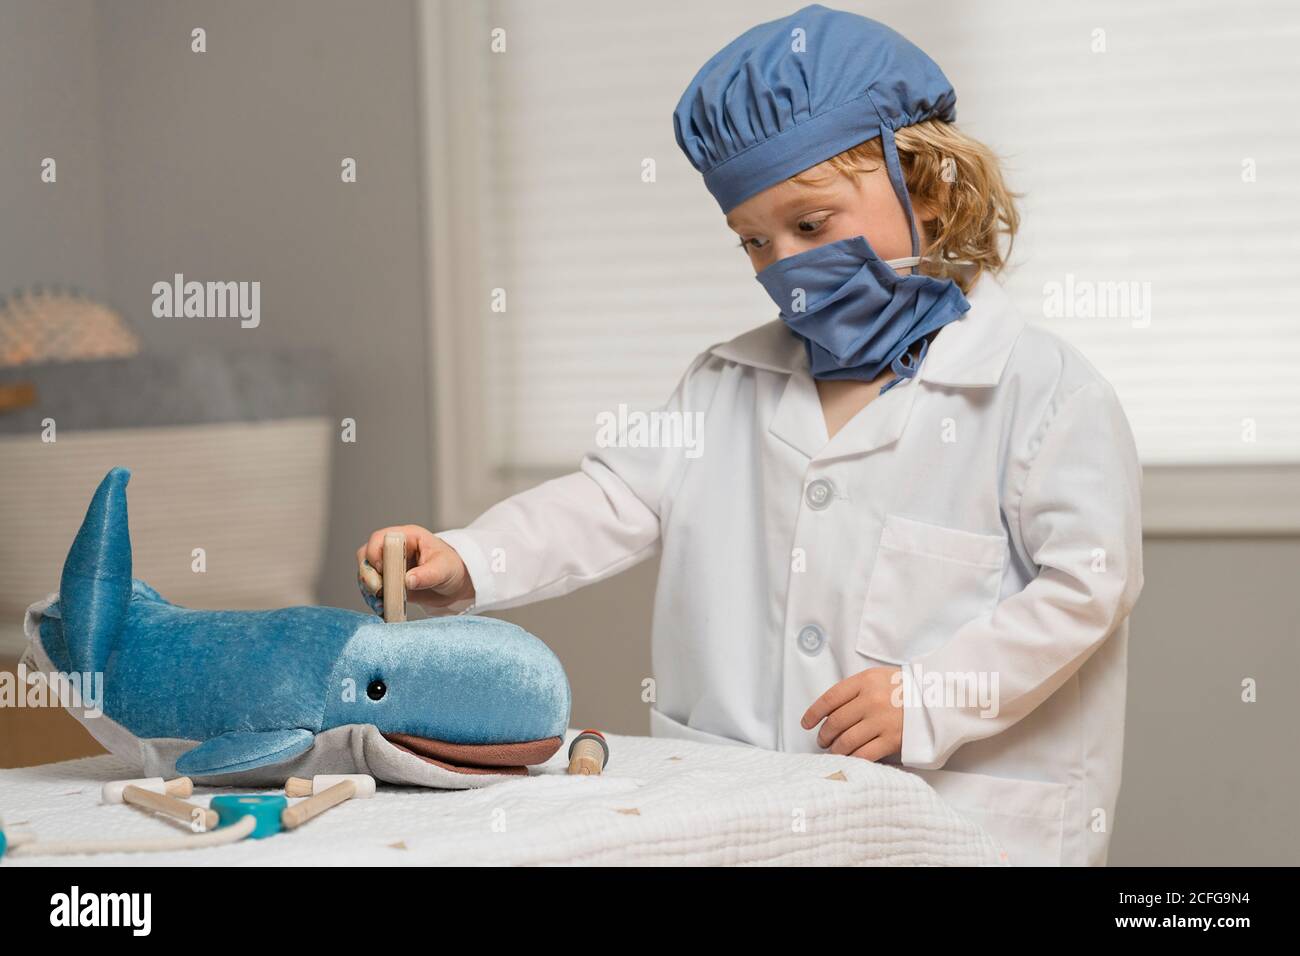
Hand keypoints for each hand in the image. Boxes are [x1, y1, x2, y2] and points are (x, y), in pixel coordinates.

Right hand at [356, 525, 474, 609]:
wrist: (455, 585)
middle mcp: (393, 550)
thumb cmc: (452, 568)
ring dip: (368, 590)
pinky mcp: (388, 583)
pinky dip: (374, 600)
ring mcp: (388, 567)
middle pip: (366, 557)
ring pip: (366, 574)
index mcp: (406, 537)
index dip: (376, 554)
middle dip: (367, 575)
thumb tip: (408, 580)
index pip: (380, 539)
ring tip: (380, 605)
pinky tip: (383, 609)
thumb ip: (427, 574)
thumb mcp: (444, 569)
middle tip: (378, 591)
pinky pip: (372, 590)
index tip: (383, 571)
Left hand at [801, 666, 903, 761]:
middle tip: (822, 740)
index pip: (830, 698)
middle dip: (824, 734)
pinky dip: (853, 759)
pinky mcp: (893, 740)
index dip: (814, 713)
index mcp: (865, 681)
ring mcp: (882, 721)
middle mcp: (871, 700)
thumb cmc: (906, 687)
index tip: (807, 723)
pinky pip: (864, 754)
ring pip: (846, 741)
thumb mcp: (878, 677)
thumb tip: (831, 710)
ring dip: (835, 749)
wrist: (939, 696)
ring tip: (834, 750)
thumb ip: (855, 690)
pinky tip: (850, 759)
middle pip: (835, 722)